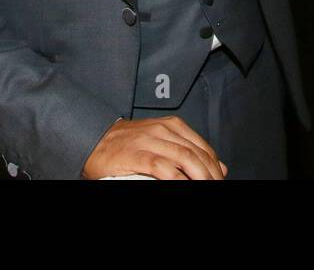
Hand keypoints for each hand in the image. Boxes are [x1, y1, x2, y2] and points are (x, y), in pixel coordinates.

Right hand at [82, 117, 227, 179]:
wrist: (94, 140)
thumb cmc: (127, 144)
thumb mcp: (160, 140)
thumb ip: (187, 150)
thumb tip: (219, 166)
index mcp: (172, 126)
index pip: (202, 147)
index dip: (214, 165)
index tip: (220, 178)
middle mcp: (163, 130)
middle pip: (196, 153)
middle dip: (210, 173)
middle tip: (216, 185)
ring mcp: (150, 141)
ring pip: (184, 158)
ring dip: (199, 175)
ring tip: (206, 186)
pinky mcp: (137, 154)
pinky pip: (162, 166)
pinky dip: (177, 178)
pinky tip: (183, 184)